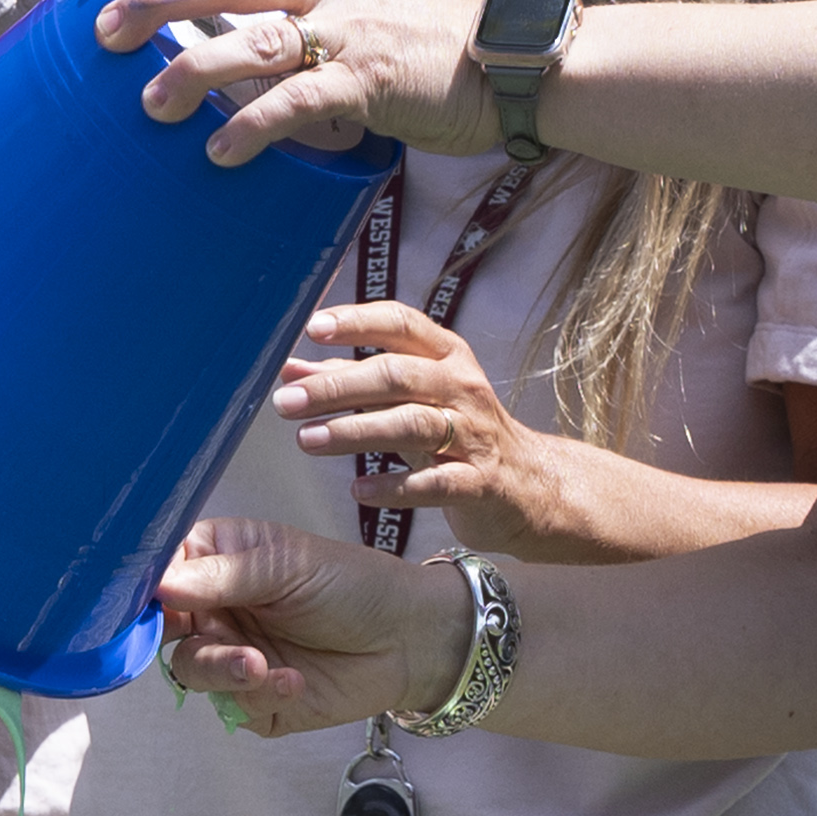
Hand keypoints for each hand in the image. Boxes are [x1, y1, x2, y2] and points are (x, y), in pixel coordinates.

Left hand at [99, 0, 497, 164]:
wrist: (525, 57)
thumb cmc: (446, 50)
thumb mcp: (373, 28)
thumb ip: (316, 42)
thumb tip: (262, 80)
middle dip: (163, 6)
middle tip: (108, 33)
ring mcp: (352, 30)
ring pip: (258, 39)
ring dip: (196, 69)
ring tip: (152, 103)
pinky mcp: (372, 79)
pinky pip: (300, 99)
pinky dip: (254, 124)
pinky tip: (221, 151)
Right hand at [155, 518, 472, 735]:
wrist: (409, 637)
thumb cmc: (351, 584)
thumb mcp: (287, 564)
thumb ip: (224, 576)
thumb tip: (159, 585)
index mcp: (215, 564)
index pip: (159, 574)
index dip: (146, 588)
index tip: (151, 599)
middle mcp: (214, 611)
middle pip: (160, 629)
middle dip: (174, 635)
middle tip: (194, 632)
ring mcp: (230, 657)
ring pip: (192, 671)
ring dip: (221, 669)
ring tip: (259, 665)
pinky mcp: (253, 701)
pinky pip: (232, 706)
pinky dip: (259, 694)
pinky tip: (294, 680)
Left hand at [273, 303, 577, 557]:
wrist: (529, 485)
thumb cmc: (457, 433)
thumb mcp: (408, 401)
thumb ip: (351, 383)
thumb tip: (289, 370)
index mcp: (445, 357)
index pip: (401, 324)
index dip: (358, 323)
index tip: (312, 328)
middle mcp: (462, 387)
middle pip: (397, 375)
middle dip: (338, 387)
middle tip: (287, 402)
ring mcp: (474, 434)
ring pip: (413, 424)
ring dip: (355, 432)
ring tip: (307, 441)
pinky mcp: (479, 482)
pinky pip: (434, 483)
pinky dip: (394, 488)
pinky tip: (357, 490)